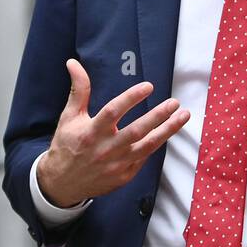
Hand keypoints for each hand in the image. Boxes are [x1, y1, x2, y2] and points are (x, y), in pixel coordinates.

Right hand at [36, 59, 190, 207]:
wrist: (63, 183)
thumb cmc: (67, 145)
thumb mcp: (69, 117)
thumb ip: (79, 90)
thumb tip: (74, 63)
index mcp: (91, 132)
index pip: (113, 111)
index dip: (131, 98)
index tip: (148, 87)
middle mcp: (105, 149)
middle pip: (137, 131)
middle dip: (158, 116)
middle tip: (174, 102)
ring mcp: (116, 165)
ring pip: (147, 146)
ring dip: (168, 130)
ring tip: (183, 115)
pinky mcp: (124, 176)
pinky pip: (144, 158)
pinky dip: (156, 144)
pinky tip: (168, 131)